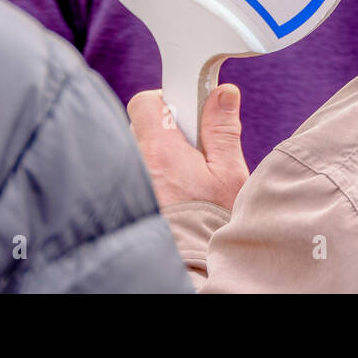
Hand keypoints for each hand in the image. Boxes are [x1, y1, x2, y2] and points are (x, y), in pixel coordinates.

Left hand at [128, 84, 248, 210]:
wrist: (192, 263)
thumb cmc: (210, 222)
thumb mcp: (228, 173)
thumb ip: (223, 129)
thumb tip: (223, 94)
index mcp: (159, 150)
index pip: (146, 102)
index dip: (170, 100)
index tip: (191, 112)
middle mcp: (135, 162)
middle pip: (142, 125)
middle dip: (167, 128)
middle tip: (192, 149)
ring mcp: (128, 180)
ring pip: (139, 149)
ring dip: (159, 153)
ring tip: (183, 176)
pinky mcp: (128, 197)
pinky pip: (136, 170)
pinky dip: (153, 173)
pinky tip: (172, 191)